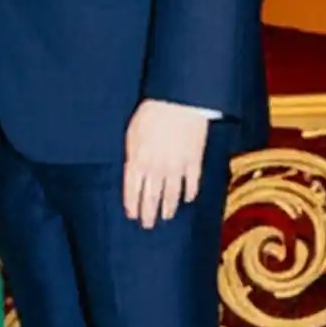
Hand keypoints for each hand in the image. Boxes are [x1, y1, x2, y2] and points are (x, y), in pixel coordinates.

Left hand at [123, 99, 208, 228]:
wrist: (178, 101)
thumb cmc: (151, 112)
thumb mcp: (132, 132)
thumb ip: (132, 154)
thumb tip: (132, 170)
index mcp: (138, 160)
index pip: (132, 190)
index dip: (132, 205)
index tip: (132, 215)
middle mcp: (156, 168)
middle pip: (151, 197)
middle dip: (148, 214)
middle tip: (147, 225)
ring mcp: (176, 167)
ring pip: (171, 195)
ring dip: (168, 208)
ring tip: (166, 216)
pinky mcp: (194, 161)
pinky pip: (192, 183)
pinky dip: (190, 193)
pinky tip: (187, 199)